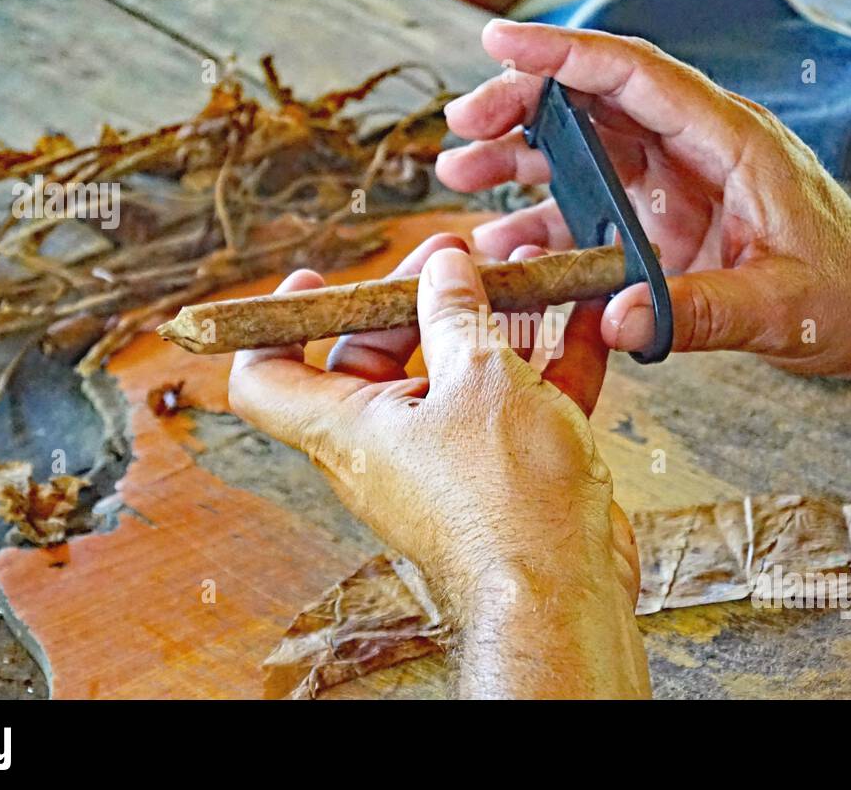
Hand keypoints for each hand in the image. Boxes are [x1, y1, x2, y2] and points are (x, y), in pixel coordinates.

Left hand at [228, 234, 649, 697]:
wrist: (565, 592)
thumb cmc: (506, 502)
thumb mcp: (478, 380)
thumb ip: (458, 315)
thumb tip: (444, 271)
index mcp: (348, 428)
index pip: (267, 378)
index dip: (275, 324)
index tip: (313, 281)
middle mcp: (386, 448)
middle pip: (375, 356)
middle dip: (419, 299)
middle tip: (460, 259)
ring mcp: (446, 461)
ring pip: (455, 376)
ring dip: (493, 323)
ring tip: (532, 274)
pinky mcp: (502, 475)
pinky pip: (513, 405)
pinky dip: (543, 364)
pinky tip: (583, 322)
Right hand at [438, 20, 850, 378]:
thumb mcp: (782, 307)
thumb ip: (700, 311)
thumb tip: (615, 317)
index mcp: (732, 143)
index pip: (638, 77)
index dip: (565, 55)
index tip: (501, 45)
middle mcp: (698, 151)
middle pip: (596, 104)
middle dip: (524, 106)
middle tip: (464, 129)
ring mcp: (678, 186)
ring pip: (585, 149)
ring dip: (522, 156)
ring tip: (461, 173)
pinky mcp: (667, 225)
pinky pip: (594, 209)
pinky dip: (546, 219)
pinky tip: (507, 241)